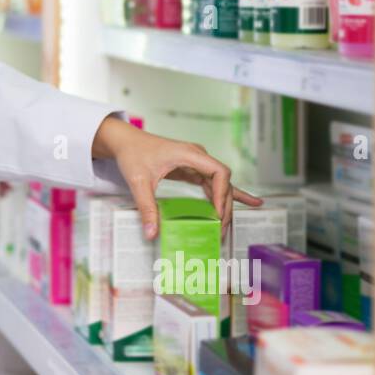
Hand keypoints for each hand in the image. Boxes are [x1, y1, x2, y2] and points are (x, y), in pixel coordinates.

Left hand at [91, 116, 261, 238]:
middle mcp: (197, 157)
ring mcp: (197, 162)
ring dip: (224, 204)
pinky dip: (227, 194)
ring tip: (226, 226)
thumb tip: (152, 233)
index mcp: (190, 154)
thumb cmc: (132, 154)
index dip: (222, 193)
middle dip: (225, 206)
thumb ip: (146, 207)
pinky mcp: (192, 169)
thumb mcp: (138, 182)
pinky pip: (214, 183)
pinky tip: (250, 202)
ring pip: (220, 185)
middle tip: (220, 229)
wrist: (125, 141)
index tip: (217, 214)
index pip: (219, 172)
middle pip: (223, 181)